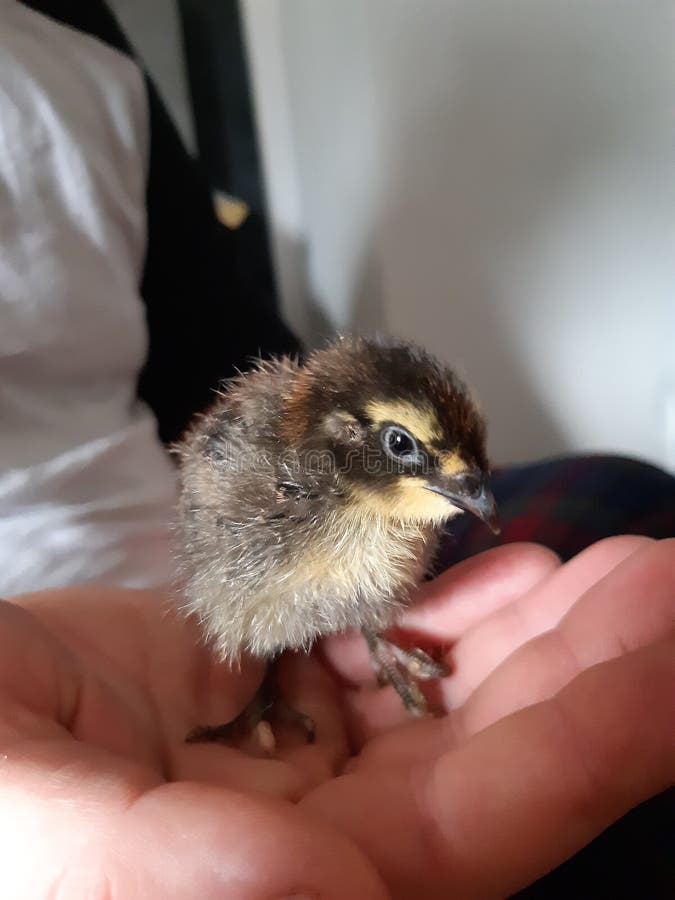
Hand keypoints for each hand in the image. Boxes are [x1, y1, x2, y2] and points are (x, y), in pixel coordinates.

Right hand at [1, 537, 672, 897]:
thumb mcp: (37, 824)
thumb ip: (152, 875)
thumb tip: (331, 895)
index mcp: (273, 892)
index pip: (462, 837)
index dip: (575, 756)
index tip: (662, 672)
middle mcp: (311, 842)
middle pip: (485, 761)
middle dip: (586, 674)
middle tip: (657, 585)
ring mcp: (301, 759)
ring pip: (450, 698)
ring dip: (536, 632)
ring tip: (614, 567)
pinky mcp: (279, 687)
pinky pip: (389, 645)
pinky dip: (448, 605)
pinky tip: (502, 571)